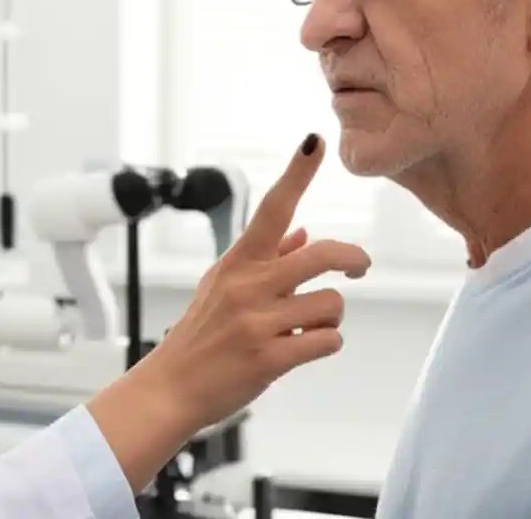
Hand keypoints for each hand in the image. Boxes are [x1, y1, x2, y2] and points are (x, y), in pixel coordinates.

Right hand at [87, 133, 369, 489]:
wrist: (170, 388)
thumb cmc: (200, 336)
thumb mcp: (221, 287)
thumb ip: (265, 259)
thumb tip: (303, 233)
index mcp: (237, 262)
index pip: (273, 208)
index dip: (297, 173)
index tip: (314, 142)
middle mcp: (247, 286)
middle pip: (322, 255)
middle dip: (353, 259)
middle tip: (359, 268)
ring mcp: (257, 322)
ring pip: (331, 305)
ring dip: (330, 318)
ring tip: (306, 328)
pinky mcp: (269, 358)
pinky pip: (326, 342)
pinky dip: (324, 344)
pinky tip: (301, 349)